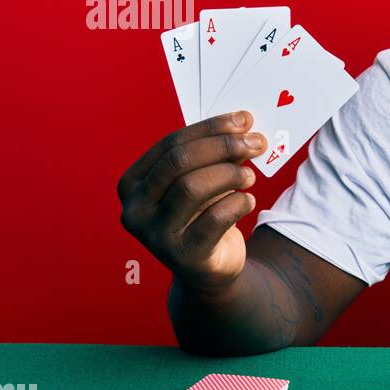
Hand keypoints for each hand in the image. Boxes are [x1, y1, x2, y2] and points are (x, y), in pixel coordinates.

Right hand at [117, 112, 266, 290]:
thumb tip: (243, 124)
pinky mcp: (181, 256)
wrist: (208, 270)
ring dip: (229, 174)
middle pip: (178, 162)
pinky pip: (212, 220)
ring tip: (250, 175)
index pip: (170, 144)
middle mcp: (134, 208)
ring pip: (191, 188)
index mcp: (133, 182)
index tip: (243, 120)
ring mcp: (153, 235)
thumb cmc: (203, 217)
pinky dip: (236, 203)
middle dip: (222, 147)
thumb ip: (216, 155)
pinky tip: (248, 200)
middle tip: (256, 142)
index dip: (210, 129)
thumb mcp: (205, 183)